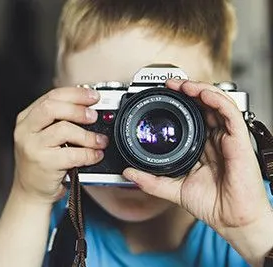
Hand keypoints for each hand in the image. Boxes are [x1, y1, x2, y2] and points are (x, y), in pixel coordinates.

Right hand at [13, 87, 108, 203]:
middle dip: (78, 109)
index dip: (75, 94)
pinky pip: (73, 153)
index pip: (50, 96)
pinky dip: (89, 154)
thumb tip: (87, 106)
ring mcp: (32, 147)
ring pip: (64, 129)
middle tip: (94, 116)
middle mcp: (25, 131)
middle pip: (52, 107)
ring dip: (87, 135)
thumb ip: (57, 120)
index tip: (92, 96)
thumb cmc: (40, 163)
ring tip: (99, 141)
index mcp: (26, 119)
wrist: (30, 192)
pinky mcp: (44, 163)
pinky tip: (95, 155)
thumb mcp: (42, 136)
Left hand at [123, 79, 272, 264]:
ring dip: (200, 89)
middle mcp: (216, 138)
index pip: (193, 116)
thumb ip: (150, 181)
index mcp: (203, 146)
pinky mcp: (239, 140)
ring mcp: (228, 137)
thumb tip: (128, 173)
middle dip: (187, 90)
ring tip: (182, 84)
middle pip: (204, 105)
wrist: (232, 219)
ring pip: (217, 103)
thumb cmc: (212, 204)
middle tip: (169, 84)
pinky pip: (230, 113)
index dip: (180, 103)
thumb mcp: (173, 189)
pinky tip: (202, 94)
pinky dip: (216, 100)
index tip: (162, 95)